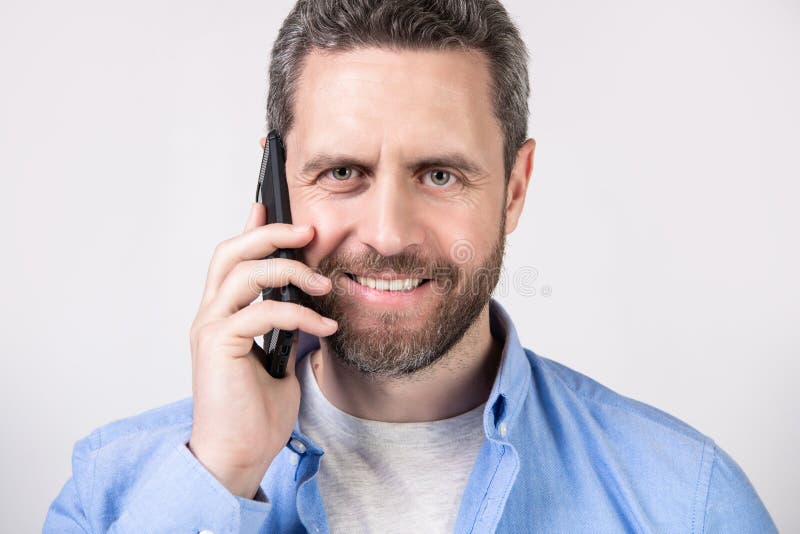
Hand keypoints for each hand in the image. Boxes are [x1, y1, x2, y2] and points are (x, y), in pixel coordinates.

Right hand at [187, 201, 337, 498]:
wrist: (238, 455)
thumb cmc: (255, 414)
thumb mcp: (279, 360)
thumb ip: (284, 330)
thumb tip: (306, 309)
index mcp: (222, 316)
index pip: (232, 260)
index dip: (251, 230)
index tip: (271, 207)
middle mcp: (210, 316)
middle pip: (230, 252)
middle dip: (271, 234)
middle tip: (308, 232)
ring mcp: (209, 328)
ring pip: (243, 272)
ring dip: (290, 271)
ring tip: (325, 285)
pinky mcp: (217, 344)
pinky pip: (263, 311)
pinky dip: (299, 314)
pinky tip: (324, 327)